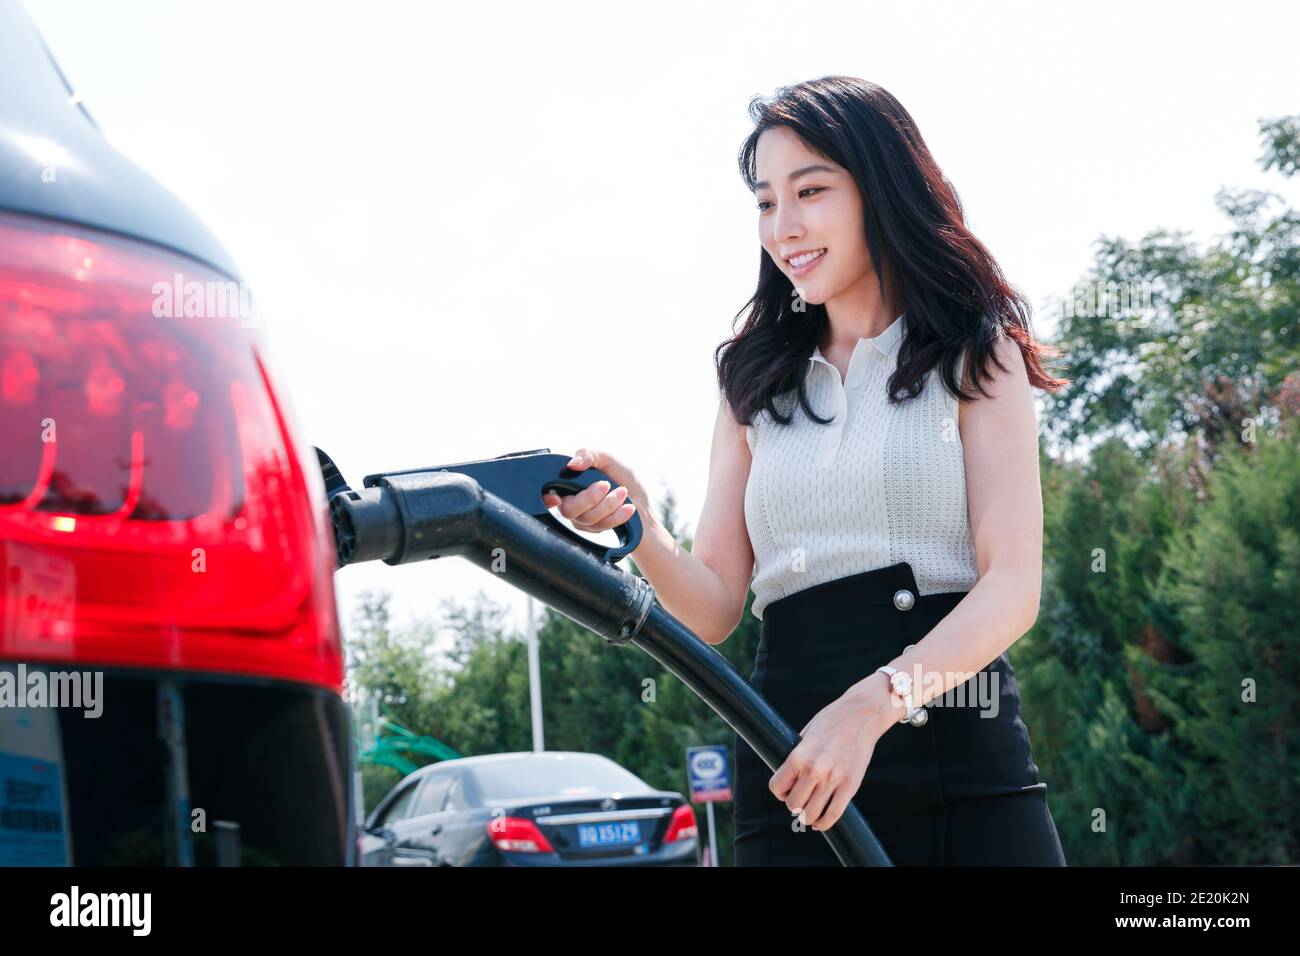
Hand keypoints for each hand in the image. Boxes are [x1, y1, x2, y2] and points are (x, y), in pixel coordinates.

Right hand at [542, 448, 646, 536]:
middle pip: (569, 509)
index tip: (556, 498)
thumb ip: (589, 455)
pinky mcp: (596, 530)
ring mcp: (582, 519)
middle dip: (589, 498)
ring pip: (587, 518)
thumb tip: (573, 463)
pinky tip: (628, 507)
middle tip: (606, 485)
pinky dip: (617, 515)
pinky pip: (602, 526)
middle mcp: (572, 503)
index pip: (548, 493)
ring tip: (622, 492)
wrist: (641, 499)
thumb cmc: (622, 478)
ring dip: (608, 504)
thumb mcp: (607, 459)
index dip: (547, 498)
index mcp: (569, 484)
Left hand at [769, 691, 888, 831]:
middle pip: (793, 805)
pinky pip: (834, 814)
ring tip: (809, 811)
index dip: (780, 792)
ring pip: (811, 813)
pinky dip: (824, 823)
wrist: (862, 714)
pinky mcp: (850, 785)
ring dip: (807, 816)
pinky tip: (820, 823)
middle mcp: (814, 770)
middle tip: (800, 799)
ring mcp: (833, 779)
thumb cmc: (832, 720)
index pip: (777, 787)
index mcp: (798, 756)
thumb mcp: (807, 733)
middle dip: (794, 804)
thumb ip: (798, 754)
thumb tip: (791, 774)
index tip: (785, 791)